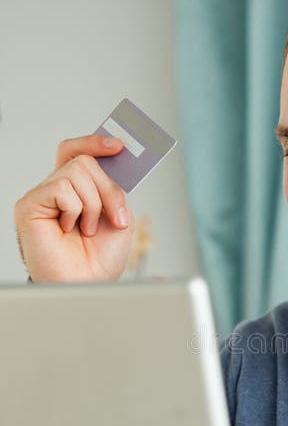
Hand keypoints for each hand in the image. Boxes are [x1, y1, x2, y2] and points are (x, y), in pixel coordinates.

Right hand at [14, 134, 134, 281]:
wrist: (87, 284)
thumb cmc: (98, 259)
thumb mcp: (119, 217)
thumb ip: (114, 188)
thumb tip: (113, 159)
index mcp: (78, 191)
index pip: (78, 152)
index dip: (96, 142)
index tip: (119, 145)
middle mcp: (58, 189)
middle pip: (84, 160)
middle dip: (108, 189)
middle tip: (116, 218)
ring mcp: (43, 196)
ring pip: (77, 171)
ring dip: (94, 204)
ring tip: (88, 229)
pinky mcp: (30, 204)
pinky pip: (62, 187)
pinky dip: (75, 209)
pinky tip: (69, 227)